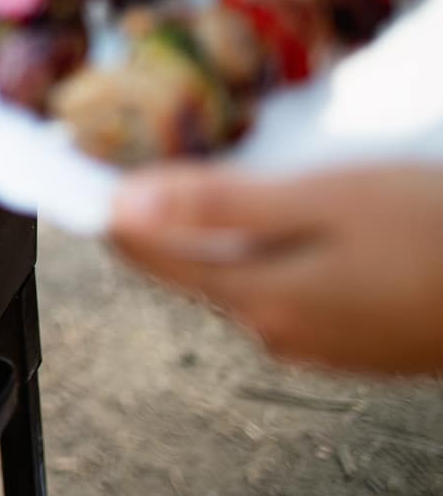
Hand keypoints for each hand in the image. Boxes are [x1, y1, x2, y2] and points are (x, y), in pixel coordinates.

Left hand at [110, 162, 442, 374]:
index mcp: (256, 298)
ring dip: (228, 229)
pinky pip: (288, 287)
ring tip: (236, 173)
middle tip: (159, 150)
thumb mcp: (324, 199)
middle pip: (189, 264)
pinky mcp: (352, 343)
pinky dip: (277, 249)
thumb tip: (121, 208)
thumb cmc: (436, 233)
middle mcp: (274, 333)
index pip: (144, 254)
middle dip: (169, 210)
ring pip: (241, 274)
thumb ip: (220, 206)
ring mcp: (316, 345)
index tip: (88, 161)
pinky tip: (304, 217)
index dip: (109, 204)